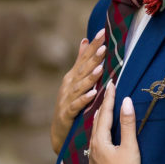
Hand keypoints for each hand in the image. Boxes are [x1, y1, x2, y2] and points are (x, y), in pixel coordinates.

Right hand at [50, 31, 105, 153]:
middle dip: (93, 58)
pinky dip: (84, 99)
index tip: (103, 32)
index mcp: (73, 76)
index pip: (84, 57)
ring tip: (101, 69)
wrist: (59, 131)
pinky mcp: (67, 114)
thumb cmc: (70, 103)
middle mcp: (69, 85)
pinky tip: (93, 94)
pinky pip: (77, 106)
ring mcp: (67, 99)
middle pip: (83, 69)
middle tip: (105, 47)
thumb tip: (84, 40)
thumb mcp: (75, 81)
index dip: (93, 45)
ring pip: (80, 87)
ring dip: (90, 78)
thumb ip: (81, 61)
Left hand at [89, 80, 141, 163]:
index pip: (104, 114)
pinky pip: (94, 145)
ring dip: (97, 121)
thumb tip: (126, 102)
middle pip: (96, 122)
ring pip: (93, 134)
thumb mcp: (130, 147)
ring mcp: (92, 159)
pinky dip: (97, 135)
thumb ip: (128, 124)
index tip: (111, 82)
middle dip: (101, 107)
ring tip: (99, 112)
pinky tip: (99, 139)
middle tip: (105, 92)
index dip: (109, 98)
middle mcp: (92, 148)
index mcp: (100, 141)